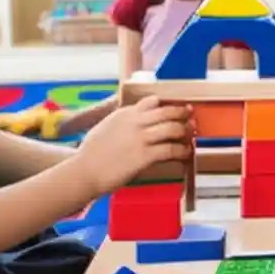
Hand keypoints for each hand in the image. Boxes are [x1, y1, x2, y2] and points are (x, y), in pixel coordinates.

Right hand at [75, 96, 192, 196]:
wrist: (84, 171)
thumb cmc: (90, 154)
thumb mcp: (105, 127)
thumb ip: (121, 121)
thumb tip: (131, 121)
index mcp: (125, 113)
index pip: (152, 101)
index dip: (166, 104)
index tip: (174, 107)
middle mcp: (135, 122)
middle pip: (167, 111)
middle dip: (182, 112)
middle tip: (190, 116)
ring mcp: (141, 138)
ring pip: (173, 128)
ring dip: (185, 130)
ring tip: (190, 134)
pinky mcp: (145, 156)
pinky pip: (171, 149)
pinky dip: (182, 150)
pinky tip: (185, 152)